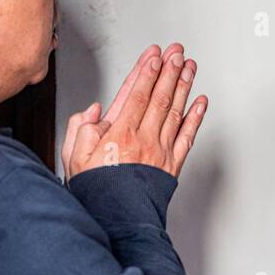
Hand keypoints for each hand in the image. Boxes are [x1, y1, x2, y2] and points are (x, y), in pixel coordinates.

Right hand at [62, 43, 207, 180]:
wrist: (115, 222)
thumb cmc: (94, 190)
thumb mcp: (73, 157)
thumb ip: (80, 129)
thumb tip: (94, 110)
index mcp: (119, 133)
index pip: (135, 93)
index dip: (146, 71)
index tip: (154, 55)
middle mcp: (142, 138)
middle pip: (159, 96)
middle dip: (169, 70)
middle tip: (177, 51)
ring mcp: (160, 150)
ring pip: (175, 110)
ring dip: (183, 85)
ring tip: (189, 66)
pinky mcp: (172, 164)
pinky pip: (187, 135)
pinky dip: (196, 117)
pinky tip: (201, 101)